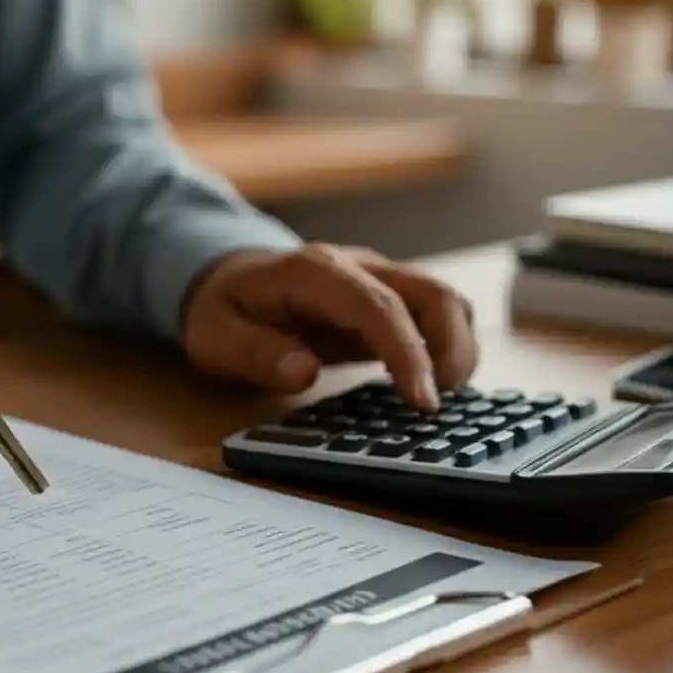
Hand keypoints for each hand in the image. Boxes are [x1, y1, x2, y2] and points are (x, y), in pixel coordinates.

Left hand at [183, 244, 477, 410]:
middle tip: (438, 405)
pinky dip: (448, 349)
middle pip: (431, 293)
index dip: (408, 352)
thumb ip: (256, 353)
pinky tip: (434, 386)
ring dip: (457, 349)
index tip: (423, 401)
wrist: (226, 281)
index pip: (378, 306)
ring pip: (444, 302)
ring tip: (440, 398)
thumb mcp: (216, 336)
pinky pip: (435, 317)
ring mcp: (378, 280)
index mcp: (315, 272)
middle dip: (451, 348)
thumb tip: (302, 373)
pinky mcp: (388, 302)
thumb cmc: (223, 310)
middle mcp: (357, 267)